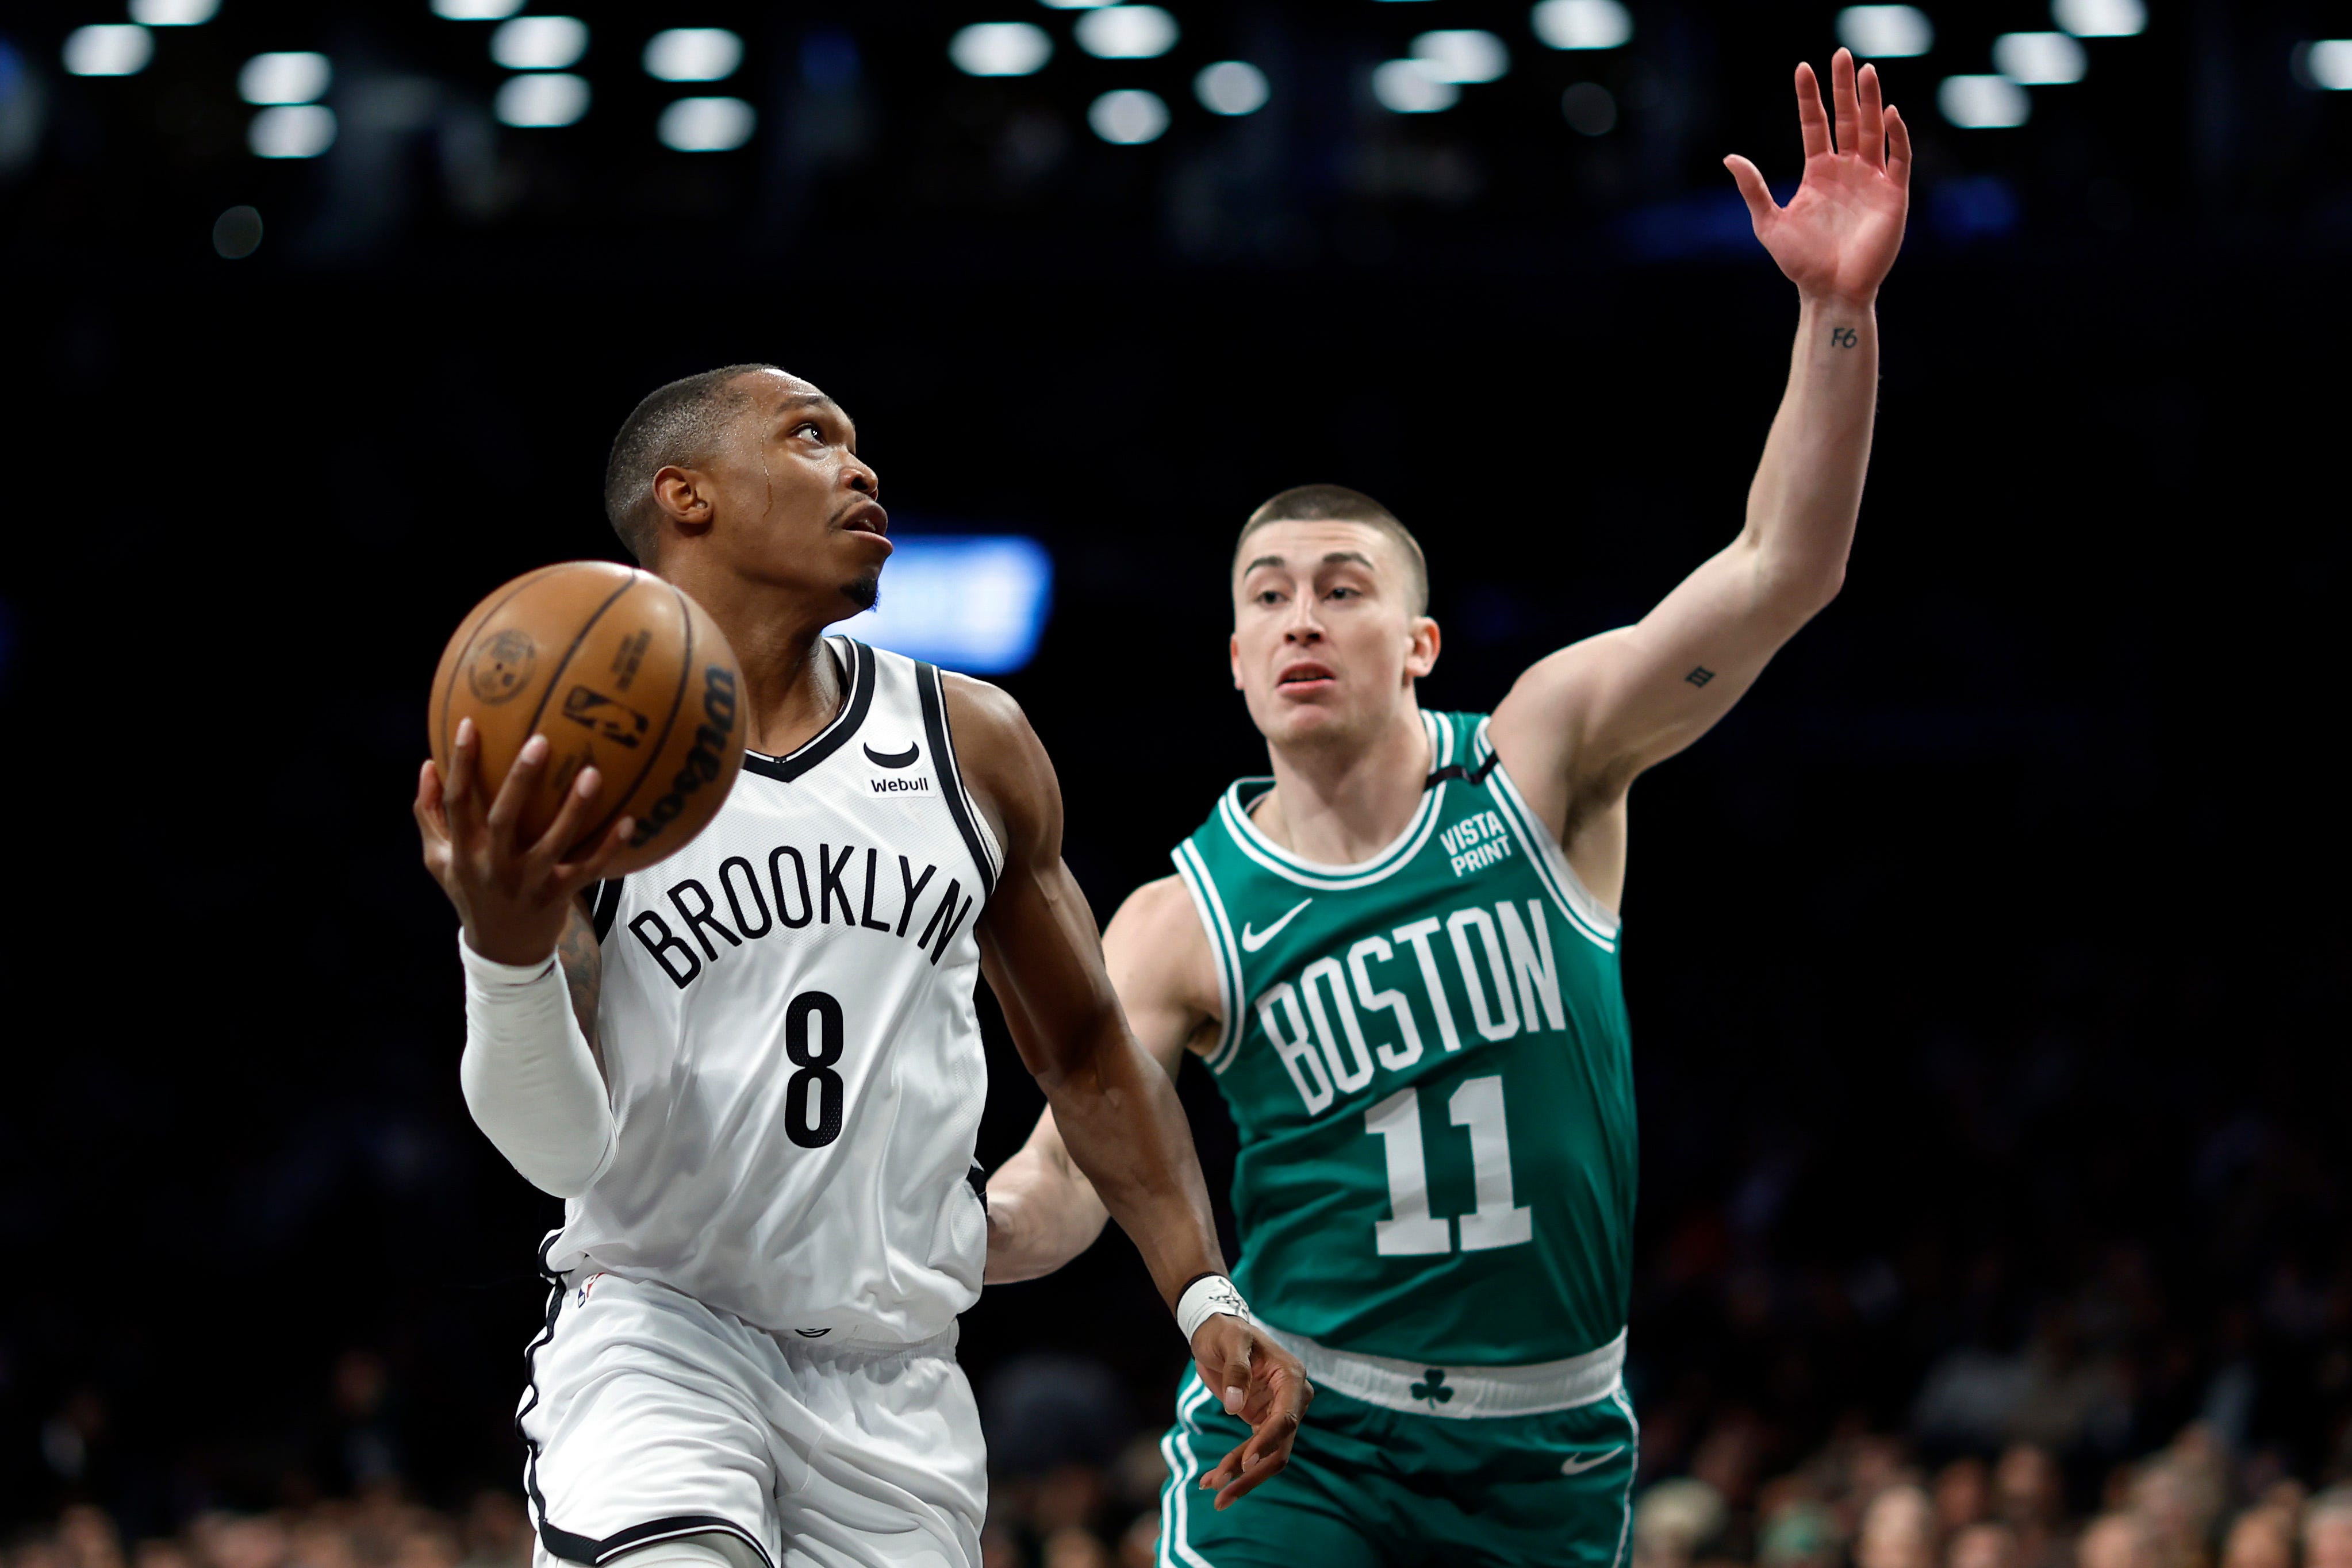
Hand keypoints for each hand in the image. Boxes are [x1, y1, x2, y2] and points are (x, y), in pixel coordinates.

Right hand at [414, 717, 632, 965]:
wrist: (501, 950)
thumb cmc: (472, 891)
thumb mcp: (441, 859)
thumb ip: (430, 814)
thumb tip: (428, 765)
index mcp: (463, 852)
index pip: (457, 803)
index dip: (461, 764)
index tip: (469, 723)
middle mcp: (493, 866)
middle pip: (503, 819)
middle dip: (519, 780)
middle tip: (540, 740)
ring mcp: (528, 883)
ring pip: (553, 843)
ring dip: (574, 809)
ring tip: (593, 773)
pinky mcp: (558, 896)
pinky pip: (588, 869)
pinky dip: (609, 847)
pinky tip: (630, 821)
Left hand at [1189, 1317, 1312, 1508]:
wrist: (1218, 1331)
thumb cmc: (1225, 1332)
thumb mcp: (1229, 1342)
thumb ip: (1235, 1370)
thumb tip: (1235, 1407)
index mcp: (1291, 1377)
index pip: (1285, 1418)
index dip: (1267, 1442)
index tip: (1246, 1463)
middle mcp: (1292, 1399)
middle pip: (1280, 1446)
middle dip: (1252, 1471)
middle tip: (1221, 1490)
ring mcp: (1279, 1413)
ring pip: (1268, 1456)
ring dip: (1242, 1476)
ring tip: (1209, 1487)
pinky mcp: (1263, 1422)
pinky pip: (1255, 1452)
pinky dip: (1236, 1467)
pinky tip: (1212, 1479)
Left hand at [1725, 48, 1909, 306]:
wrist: (1830, 291)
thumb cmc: (1800, 263)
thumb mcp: (1769, 223)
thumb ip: (1753, 189)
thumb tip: (1729, 157)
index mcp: (1819, 173)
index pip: (1815, 125)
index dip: (1810, 98)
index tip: (1802, 67)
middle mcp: (1847, 170)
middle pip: (1848, 119)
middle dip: (1844, 87)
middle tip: (1842, 53)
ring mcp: (1872, 180)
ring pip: (1873, 131)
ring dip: (1870, 101)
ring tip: (1866, 70)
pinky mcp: (1894, 195)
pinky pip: (1898, 159)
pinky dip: (1896, 137)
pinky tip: (1888, 113)